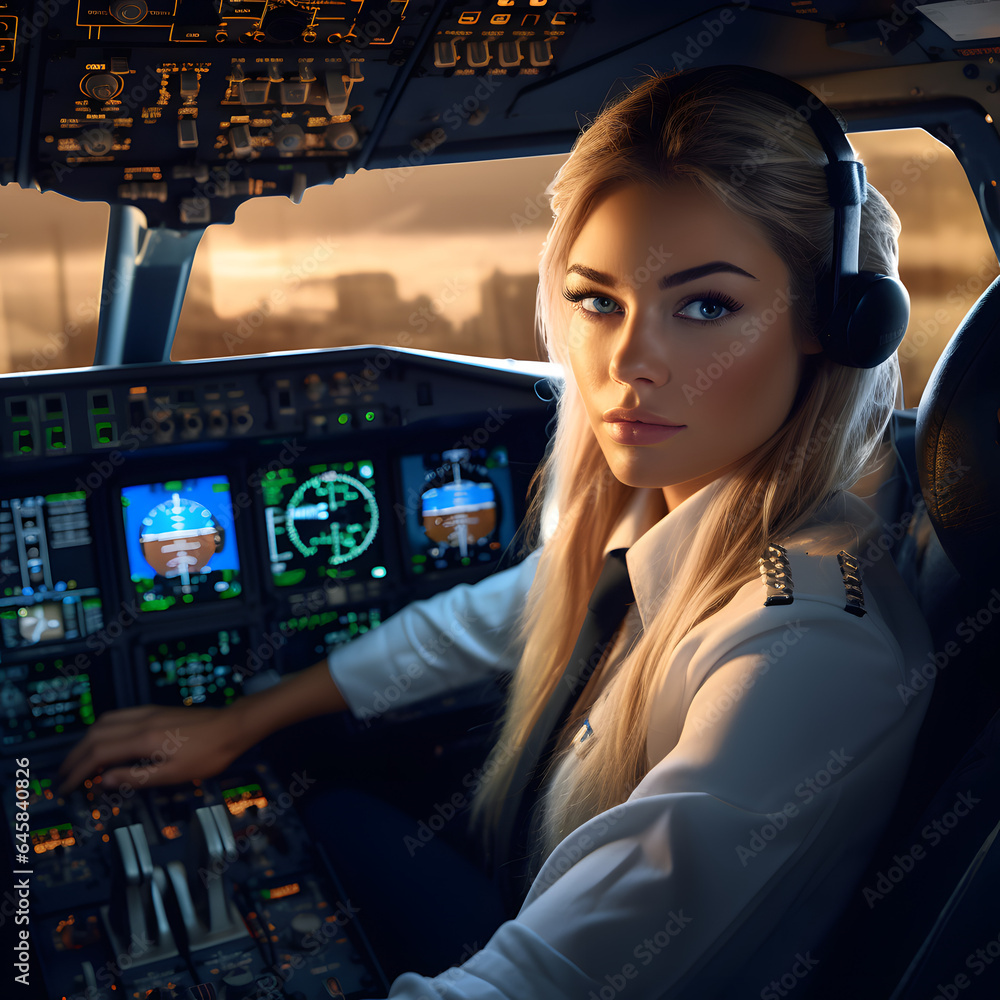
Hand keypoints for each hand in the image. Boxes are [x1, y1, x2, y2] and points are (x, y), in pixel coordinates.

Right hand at [57, 703, 251, 793]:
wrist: (234, 727)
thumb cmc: (209, 754)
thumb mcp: (174, 774)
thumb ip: (136, 777)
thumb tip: (103, 781)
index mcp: (144, 739)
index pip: (98, 755)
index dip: (77, 773)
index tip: (66, 788)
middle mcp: (141, 721)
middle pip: (94, 736)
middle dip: (74, 757)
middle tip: (63, 777)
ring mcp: (148, 712)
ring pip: (104, 722)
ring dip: (85, 741)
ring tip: (78, 761)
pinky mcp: (155, 710)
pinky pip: (118, 715)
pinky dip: (101, 729)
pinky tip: (102, 739)